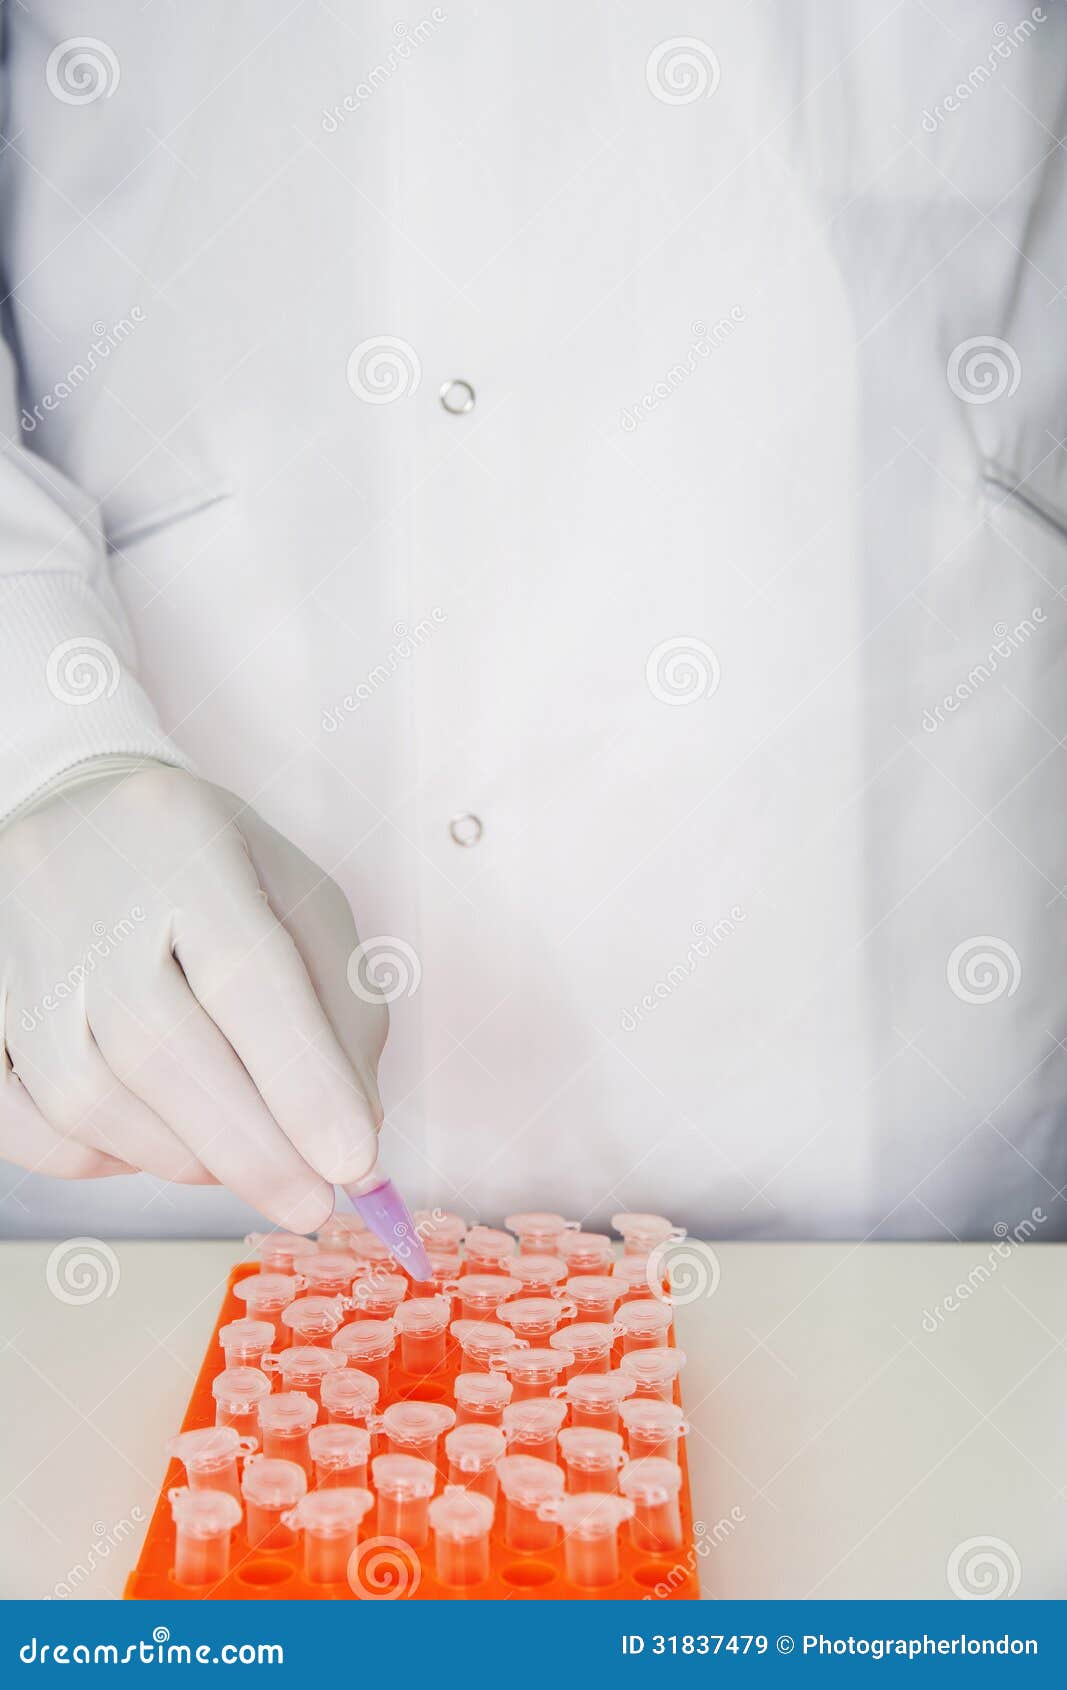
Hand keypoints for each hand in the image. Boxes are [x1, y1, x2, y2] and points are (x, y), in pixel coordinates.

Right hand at [0, 765, 385, 1229]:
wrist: (87, 822)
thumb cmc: (214, 872)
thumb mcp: (301, 904)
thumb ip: (339, 1015)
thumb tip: (351, 1141)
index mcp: (180, 835)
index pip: (244, 973)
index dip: (301, 1081)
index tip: (352, 1163)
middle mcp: (77, 885)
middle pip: (160, 1048)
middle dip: (250, 1149)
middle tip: (310, 1204)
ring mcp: (10, 946)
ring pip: (87, 1099)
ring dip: (181, 1156)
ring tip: (239, 1157)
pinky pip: (23, 1121)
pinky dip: (98, 1159)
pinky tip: (153, 1140)